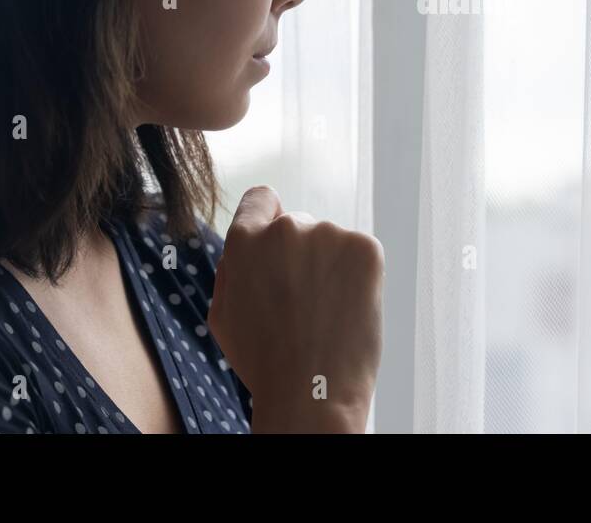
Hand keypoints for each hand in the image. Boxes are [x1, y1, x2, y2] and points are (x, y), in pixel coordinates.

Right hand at [207, 186, 383, 432]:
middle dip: (301, 255)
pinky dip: (357, 276)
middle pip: (298, 226)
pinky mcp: (365, 248)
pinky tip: (347, 309)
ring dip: (330, 267)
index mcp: (245, 241)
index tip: (278, 240)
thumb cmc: (265, 361)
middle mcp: (286, 228)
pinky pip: (359, 253)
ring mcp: (329, 234)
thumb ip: (233, 268)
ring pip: (330, 242)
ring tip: (325, 314)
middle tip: (302, 303)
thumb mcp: (225, 314)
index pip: (261, 199)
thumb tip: (249, 241)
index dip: (268, 219)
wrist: (312, 392)